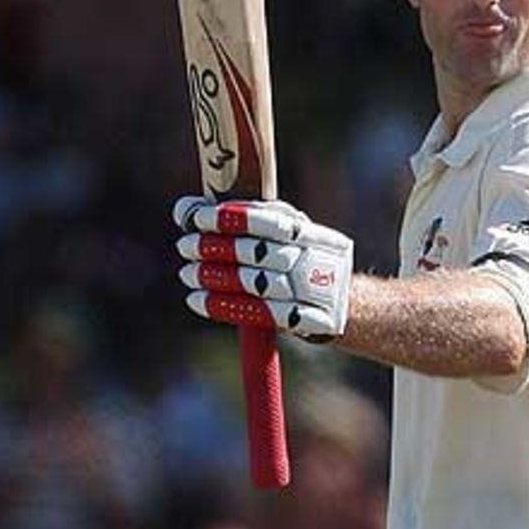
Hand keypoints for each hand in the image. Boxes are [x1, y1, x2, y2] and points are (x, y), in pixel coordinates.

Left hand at [174, 196, 352, 340]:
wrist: (343, 302)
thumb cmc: (298, 258)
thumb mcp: (281, 231)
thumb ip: (238, 220)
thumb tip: (185, 209)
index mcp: (305, 232)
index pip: (264, 221)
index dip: (229, 219)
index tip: (196, 218)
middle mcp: (310, 259)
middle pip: (257, 253)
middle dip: (216, 248)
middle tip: (185, 247)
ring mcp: (308, 292)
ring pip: (255, 284)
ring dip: (215, 278)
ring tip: (187, 274)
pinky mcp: (304, 320)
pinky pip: (258, 314)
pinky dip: (223, 306)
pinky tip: (197, 300)